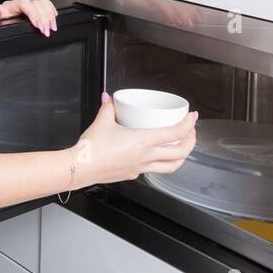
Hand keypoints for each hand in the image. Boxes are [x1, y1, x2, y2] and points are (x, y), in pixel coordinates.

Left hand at [0, 0, 57, 36]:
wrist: (4, 28)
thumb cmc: (2, 26)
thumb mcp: (0, 24)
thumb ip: (1, 16)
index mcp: (11, 5)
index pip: (26, 5)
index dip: (34, 14)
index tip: (39, 26)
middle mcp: (21, 3)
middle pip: (37, 4)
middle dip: (44, 18)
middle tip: (46, 31)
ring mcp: (29, 4)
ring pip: (44, 3)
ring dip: (50, 16)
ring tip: (52, 28)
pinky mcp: (35, 8)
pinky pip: (46, 5)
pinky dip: (51, 11)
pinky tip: (53, 18)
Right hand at [73, 93, 197, 187]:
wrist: (80, 167)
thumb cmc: (91, 149)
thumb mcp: (101, 122)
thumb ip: (108, 108)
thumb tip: (108, 98)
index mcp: (144, 142)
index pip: (176, 133)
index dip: (189, 124)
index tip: (192, 117)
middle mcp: (147, 156)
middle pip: (181, 152)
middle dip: (191, 141)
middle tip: (189, 132)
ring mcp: (141, 167)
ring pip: (172, 166)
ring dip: (181, 157)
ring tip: (180, 148)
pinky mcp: (133, 174)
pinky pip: (154, 170)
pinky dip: (160, 163)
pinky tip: (154, 157)